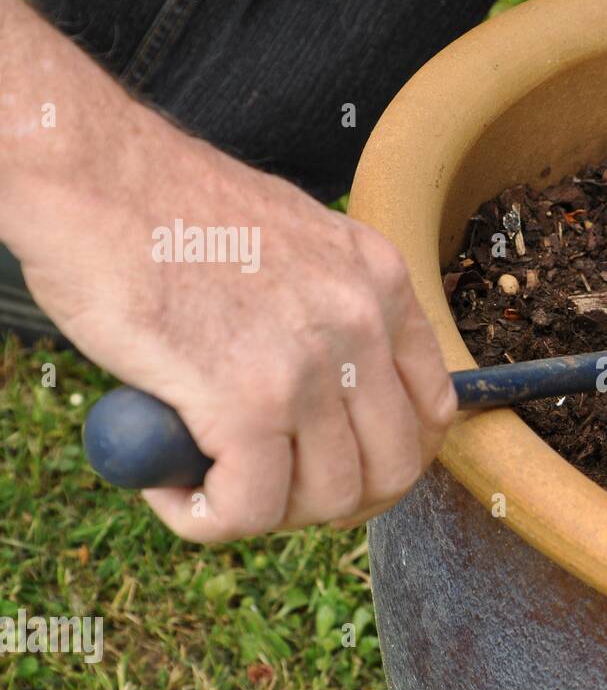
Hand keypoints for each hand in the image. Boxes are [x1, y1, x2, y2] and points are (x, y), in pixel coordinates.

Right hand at [9, 93, 455, 541]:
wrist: (90, 172)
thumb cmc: (168, 208)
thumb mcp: (294, 240)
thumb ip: (328, 308)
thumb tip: (329, 391)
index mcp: (380, 280)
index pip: (434, 406)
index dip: (392, 458)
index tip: (343, 470)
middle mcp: (361, 321)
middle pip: (395, 465)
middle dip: (338, 500)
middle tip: (275, 491)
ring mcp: (309, 363)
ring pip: (330, 497)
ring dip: (271, 511)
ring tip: (212, 482)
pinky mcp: (245, 401)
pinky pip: (251, 507)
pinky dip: (208, 518)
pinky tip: (171, 488)